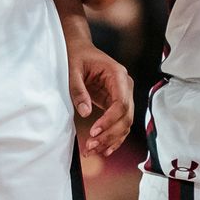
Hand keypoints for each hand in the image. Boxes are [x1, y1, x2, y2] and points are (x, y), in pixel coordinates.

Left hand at [66, 35, 133, 155]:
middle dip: (109, 134)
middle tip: (91, 145)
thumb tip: (86, 113)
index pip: (121, 103)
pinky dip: (113, 138)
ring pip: (125, 124)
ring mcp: (123, 96)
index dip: (109, 120)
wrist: (80, 49)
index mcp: (118, 75)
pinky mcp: (116, 104)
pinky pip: (119, 124)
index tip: (93, 131)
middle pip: (126, 117)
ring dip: (111, 140)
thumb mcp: (73, 70)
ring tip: (93, 150)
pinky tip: (104, 150)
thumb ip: (78, 91)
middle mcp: (125, 86)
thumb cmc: (77, 56)